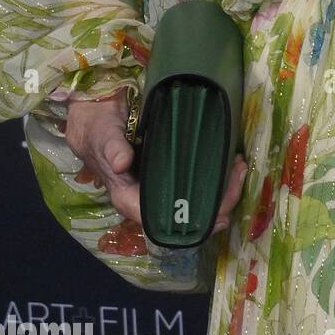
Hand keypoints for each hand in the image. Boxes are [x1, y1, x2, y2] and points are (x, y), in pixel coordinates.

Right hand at [65, 89, 246, 235]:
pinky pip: (193, 177)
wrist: (94, 110)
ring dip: (218, 187)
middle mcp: (145, 193)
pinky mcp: (168, 166)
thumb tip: (121, 163)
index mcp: (127, 194)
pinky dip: (213, 172)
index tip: (216, 216)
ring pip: (191, 197)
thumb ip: (111, 147)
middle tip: (238, 178)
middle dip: (214, 203)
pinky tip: (230, 161)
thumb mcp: (101, 133)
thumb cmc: (96, 126)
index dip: (187, 223)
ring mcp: (158, 180)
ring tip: (240, 167)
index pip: (157, 219)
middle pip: (182, 212)